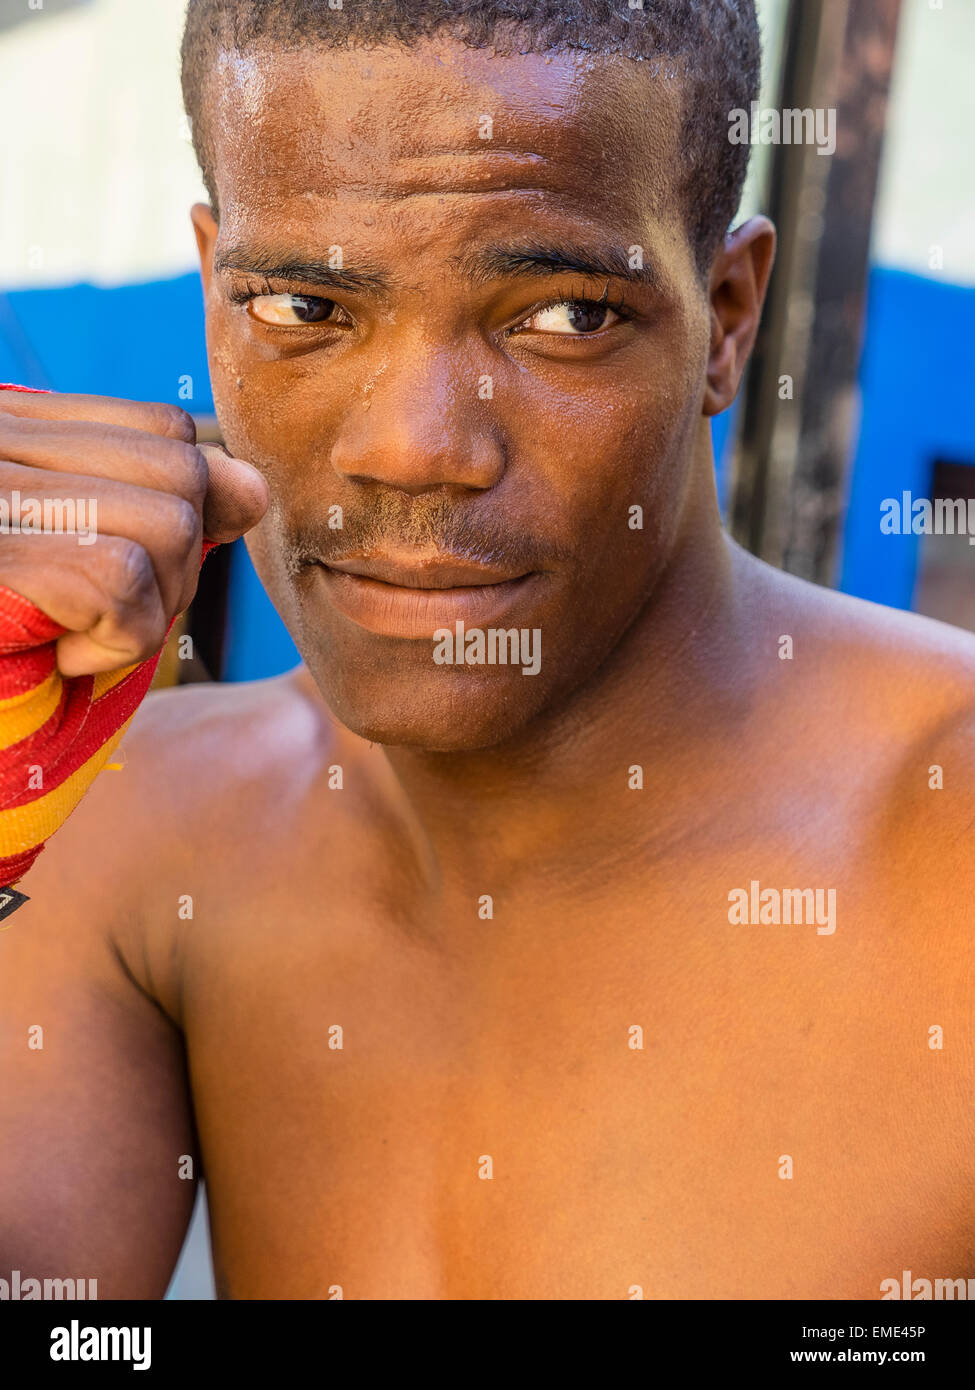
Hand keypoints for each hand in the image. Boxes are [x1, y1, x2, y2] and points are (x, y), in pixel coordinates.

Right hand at [0, 391, 266, 674]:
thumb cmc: (5, 660)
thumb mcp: (77, 564)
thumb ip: (150, 510)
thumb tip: (251, 489)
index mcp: (12, 429)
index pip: (165, 430)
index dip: (186, 513)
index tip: (127, 577)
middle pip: (182, 471)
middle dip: (176, 571)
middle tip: (100, 621)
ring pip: (167, 524)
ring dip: (145, 611)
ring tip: (71, 639)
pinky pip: (120, 580)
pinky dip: (112, 642)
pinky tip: (55, 658)